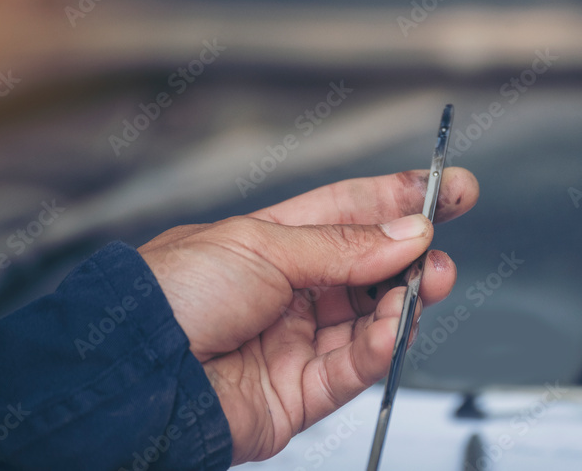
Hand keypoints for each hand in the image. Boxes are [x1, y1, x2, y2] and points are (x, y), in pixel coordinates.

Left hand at [137, 168, 478, 463]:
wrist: (133, 373)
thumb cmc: (171, 296)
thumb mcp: (262, 246)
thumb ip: (343, 246)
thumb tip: (406, 231)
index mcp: (272, 243)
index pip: (349, 214)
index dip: (398, 200)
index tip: (447, 189)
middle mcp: (288, 292)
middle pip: (368, 271)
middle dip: (410, 257)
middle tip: (440, 249)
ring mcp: (295, 341)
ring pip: (369, 320)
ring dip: (404, 301)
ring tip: (425, 284)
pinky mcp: (299, 392)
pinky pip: (354, 367)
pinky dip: (382, 346)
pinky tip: (397, 326)